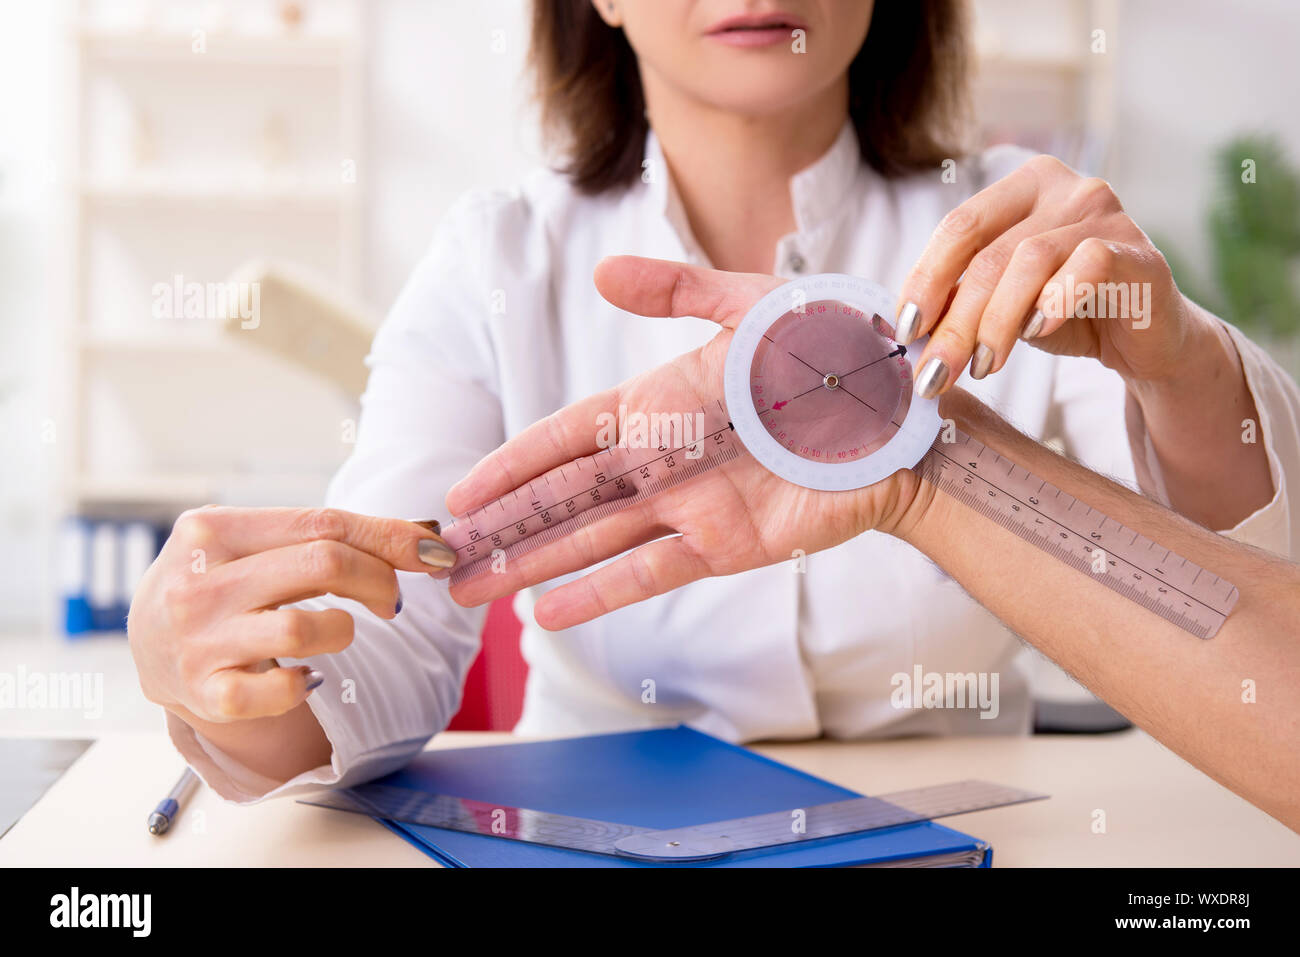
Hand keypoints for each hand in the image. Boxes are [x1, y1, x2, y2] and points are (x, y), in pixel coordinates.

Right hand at [128, 506, 451, 723]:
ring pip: (305, 629)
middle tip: (390, 599)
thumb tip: (425, 538)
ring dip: (344, 630)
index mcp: (213, 529)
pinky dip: (307, 684)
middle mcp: (199, 582)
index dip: (390, 537)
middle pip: (323, 564)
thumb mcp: (255, 544)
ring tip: (339, 631)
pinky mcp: (205, 694)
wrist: (145, 641)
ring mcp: (199, 641)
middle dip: (379, 580)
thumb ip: (326, 535)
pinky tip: (307, 676)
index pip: (323, 524)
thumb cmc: (221, 582)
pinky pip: (281, 693)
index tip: (435, 553)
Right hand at [444, 256, 925, 629]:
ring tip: (472, 591)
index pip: (564, 438)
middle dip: (503, 529)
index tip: (461, 495)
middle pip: (562, 499)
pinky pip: (649, 572)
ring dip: (532, 565)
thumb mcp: (755, 308)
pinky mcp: (723, 546)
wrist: (909, 421)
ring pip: (591, 540)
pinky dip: (599, 593)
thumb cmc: (840, 353)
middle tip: (441, 560)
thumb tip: (602, 273)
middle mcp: (659, 460)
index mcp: (657, 404)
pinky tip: (546, 614)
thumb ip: (680, 293)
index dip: (511, 467)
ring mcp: (686, 507)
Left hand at [897, 154, 1204, 394]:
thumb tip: (907, 324)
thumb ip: (961, 298)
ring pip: (1029, 261)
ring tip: (985, 365)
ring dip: (996, 322)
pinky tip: (1037, 333)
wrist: (1144, 341)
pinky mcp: (1139, 251)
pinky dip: (1055, 301)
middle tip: (934, 371)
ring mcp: (1106, 214)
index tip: (905, 329)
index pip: (959, 227)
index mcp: (1022, 188)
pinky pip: (1088, 265)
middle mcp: (1066, 188)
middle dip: (954, 320)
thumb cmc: (1066, 314)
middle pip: (988, 254)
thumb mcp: (1001, 304)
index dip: (925, 279)